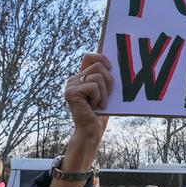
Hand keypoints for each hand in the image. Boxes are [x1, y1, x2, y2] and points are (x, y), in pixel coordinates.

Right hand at [53, 53, 112, 186]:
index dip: (101, 57)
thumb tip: (114, 64)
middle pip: (98, 66)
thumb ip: (104, 78)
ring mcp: (71, 86)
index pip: (88, 57)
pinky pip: (94, 86)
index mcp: (80, 77)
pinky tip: (94, 106)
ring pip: (97, 77)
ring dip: (105, 92)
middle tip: (109, 95)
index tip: (111, 67)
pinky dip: (99, 97)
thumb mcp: (104, 91)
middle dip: (109, 80)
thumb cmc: (100, 112)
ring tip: (101, 103)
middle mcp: (73, 79)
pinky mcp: (72, 92)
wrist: (91, 130)